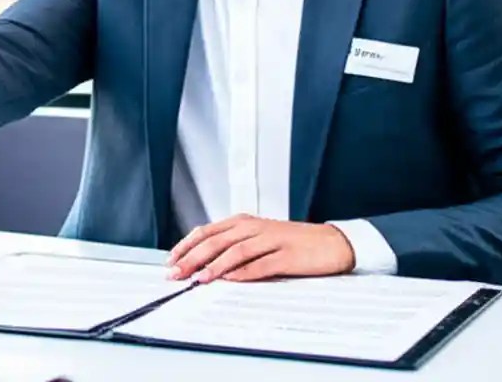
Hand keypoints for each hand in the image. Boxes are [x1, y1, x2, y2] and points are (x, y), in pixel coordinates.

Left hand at [166, 214, 353, 283]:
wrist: (331, 242)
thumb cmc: (291, 243)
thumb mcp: (257, 239)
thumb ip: (232, 247)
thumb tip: (201, 264)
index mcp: (243, 222)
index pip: (206, 232)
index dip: (186, 246)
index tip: (170, 261)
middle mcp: (253, 228)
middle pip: (215, 241)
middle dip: (192, 258)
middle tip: (176, 273)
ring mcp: (270, 240)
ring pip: (235, 251)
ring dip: (214, 266)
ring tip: (198, 279)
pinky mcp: (286, 255)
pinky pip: (261, 264)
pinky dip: (243, 273)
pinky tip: (230, 280)